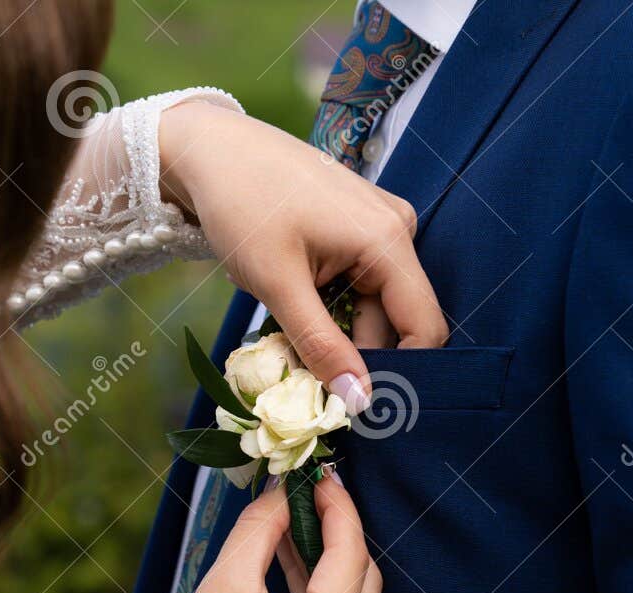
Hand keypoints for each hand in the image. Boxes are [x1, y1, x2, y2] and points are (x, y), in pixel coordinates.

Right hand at [119, 473, 381, 592]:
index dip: (338, 512)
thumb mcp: (221, 586)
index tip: (322, 479)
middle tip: (310, 500)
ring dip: (334, 567)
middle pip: (365, 583)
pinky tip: (299, 568)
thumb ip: (261, 530)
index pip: (349, 561)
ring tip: (298, 528)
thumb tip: (285, 493)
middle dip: (340, 536)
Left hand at [157, 101, 447, 412]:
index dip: (400, 372)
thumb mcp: (278, 285)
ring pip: (370, 307)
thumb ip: (322, 345)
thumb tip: (359, 400)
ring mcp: (378, 226)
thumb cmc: (241, 205)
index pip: (424, 326)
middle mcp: (396, 230)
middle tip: (300, 372)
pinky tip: (290, 290)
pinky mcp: (356, 228)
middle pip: (393, 321)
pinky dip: (324, 303)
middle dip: (353, 353)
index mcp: (388, 239)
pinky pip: (354, 285)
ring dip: (331, 329)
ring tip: (284, 316)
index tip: (358, 403)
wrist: (208, 149)